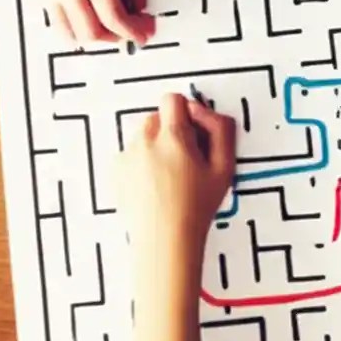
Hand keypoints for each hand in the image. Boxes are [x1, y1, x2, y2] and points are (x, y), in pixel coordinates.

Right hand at [0, 0, 155, 44]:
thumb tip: (140, 2)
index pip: (115, 17)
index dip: (134, 31)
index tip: (145, 32)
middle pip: (95, 33)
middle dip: (118, 37)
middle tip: (131, 27)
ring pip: (75, 35)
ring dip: (97, 38)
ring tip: (110, 26)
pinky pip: (58, 26)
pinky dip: (76, 31)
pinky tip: (87, 20)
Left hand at [116, 94, 236, 261]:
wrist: (165, 241)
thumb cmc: (196, 208)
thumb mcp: (224, 167)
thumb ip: (221, 129)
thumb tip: (204, 111)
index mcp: (172, 137)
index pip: (173, 100)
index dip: (186, 112)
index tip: (193, 132)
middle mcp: (145, 141)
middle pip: (157, 116)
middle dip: (171, 130)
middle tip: (185, 158)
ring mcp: (127, 156)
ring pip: (143, 135)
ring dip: (155, 146)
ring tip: (170, 176)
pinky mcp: (116, 171)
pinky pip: (131, 154)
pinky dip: (141, 162)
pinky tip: (154, 185)